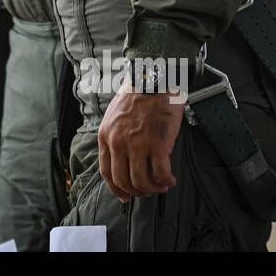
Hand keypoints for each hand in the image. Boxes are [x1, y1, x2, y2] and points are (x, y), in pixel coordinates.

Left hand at [97, 84, 182, 200]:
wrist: (152, 79)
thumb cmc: (137, 94)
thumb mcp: (115, 115)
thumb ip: (115, 136)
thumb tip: (124, 158)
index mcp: (105, 136)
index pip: (107, 172)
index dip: (116, 188)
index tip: (125, 196)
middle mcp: (118, 143)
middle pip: (123, 180)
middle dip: (136, 191)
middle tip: (148, 191)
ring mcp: (137, 144)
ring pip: (141, 181)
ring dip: (153, 188)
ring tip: (161, 185)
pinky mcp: (157, 144)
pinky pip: (160, 173)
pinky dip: (166, 180)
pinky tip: (170, 179)